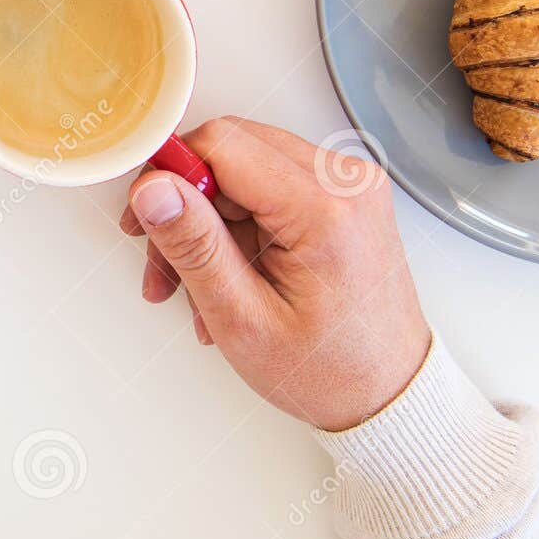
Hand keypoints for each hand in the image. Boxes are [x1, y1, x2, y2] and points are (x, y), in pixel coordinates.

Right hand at [120, 117, 430, 431]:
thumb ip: (194, 245)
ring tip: (193, 283)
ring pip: (243, 168)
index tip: (149, 220)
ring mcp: (347, 187)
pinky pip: (268, 187)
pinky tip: (227, 273)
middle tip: (163, 261)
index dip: (173, 176)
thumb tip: (153, 189)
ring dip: (207, 220)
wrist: (390, 395)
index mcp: (325, 208)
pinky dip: (237, 225)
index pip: (222, 143)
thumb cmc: (331, 373)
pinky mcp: (342, 198)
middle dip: (186, 203)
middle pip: (231, 149)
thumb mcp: (243, 319)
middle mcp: (345, 181)